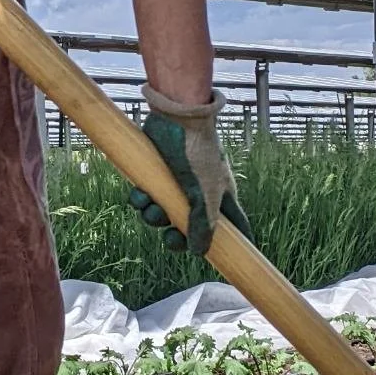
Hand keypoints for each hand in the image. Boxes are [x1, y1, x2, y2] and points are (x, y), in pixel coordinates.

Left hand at [127, 87, 251, 257]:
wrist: (175, 114)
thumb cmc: (197, 151)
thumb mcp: (203, 192)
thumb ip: (202, 224)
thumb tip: (199, 252)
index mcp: (221, 197)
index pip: (236, 227)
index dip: (237, 244)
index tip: (236, 260)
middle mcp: (202, 192)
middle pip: (191, 228)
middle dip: (176, 236)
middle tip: (169, 238)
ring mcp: (179, 183)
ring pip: (165, 214)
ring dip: (153, 216)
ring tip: (148, 207)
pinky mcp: (157, 173)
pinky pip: (149, 197)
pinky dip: (141, 199)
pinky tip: (138, 193)